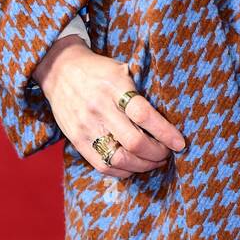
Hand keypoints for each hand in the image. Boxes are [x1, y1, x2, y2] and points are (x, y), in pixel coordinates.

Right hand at [32, 35, 185, 179]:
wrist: (59, 70)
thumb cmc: (98, 70)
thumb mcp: (121, 69)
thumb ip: (141, 88)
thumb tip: (171, 111)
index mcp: (114, 86)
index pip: (143, 114)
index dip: (165, 132)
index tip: (180, 143)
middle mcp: (100, 108)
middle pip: (134, 142)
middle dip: (157, 153)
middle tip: (168, 153)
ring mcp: (86, 126)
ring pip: (119, 159)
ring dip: (143, 166)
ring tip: (154, 161)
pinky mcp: (77, 140)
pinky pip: (103, 165)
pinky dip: (123, 171)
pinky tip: (134, 166)